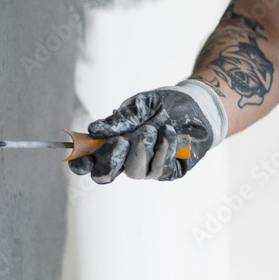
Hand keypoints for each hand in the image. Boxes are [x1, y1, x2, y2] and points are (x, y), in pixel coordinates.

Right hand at [69, 80, 227, 182]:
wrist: (198, 106)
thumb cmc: (165, 104)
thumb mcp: (140, 105)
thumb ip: (120, 119)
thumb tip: (93, 130)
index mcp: (113, 144)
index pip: (90, 161)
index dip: (81, 164)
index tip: (81, 158)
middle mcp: (127, 160)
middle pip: (107, 175)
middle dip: (110, 160)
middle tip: (122, 141)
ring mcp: (148, 168)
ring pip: (135, 172)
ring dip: (142, 149)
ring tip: (153, 128)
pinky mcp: (169, 172)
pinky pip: (160, 169)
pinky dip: (163, 150)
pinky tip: (169, 133)